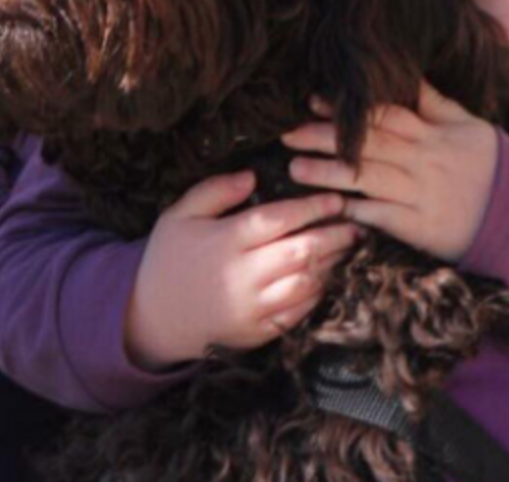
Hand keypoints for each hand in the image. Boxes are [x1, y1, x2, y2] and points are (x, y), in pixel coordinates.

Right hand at [124, 171, 361, 370]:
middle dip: (334, 236)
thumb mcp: (181, 213)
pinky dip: (318, 294)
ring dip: (332, 264)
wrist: (152, 318)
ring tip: (348, 246)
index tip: (336, 199)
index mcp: (225, 241)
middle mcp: (241, 276)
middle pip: (300, 252)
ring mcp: (251, 309)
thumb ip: (216, 190)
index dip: (312, 207)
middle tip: (356, 222)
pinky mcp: (257, 333)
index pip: (278, 219)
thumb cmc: (170, 257)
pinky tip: (327, 276)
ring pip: (305, 284)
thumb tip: (253, 176)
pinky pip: (298, 314)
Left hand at [281, 81, 498, 261]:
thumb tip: (409, 74)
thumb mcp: (468, 126)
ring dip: (329, 175)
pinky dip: (356, 213)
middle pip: (368, 145)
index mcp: (433, 133)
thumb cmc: (490, 166)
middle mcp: (425, 161)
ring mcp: (422, 195)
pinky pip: (382, 218)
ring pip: (368, 180)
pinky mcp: (421, 228)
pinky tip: (328, 209)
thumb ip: (435, 102)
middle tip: (288, 134)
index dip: (348, 108)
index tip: (314, 102)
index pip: (385, 115)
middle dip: (325, 138)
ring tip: (295, 170)